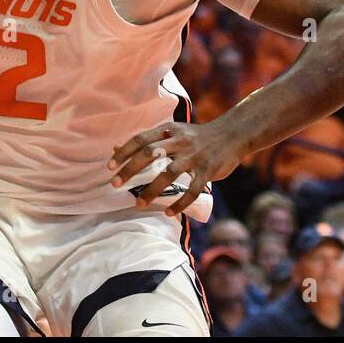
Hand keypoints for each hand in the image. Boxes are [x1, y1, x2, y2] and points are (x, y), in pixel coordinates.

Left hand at [108, 119, 243, 216]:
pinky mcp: (208, 171)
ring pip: (169, 173)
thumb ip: (148, 141)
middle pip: (150, 153)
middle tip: (115, 184)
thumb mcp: (172, 132)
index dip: (124, 151)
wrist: (233, 134)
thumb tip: (115, 148)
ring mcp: (195, 156)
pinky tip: (168, 212)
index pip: (141, 139)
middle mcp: (181, 141)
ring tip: (139, 204)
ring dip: (152, 190)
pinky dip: (179, 202)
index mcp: (170, 130)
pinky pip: (192, 190)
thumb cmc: (197, 136)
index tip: (110, 166)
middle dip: (130, 169)